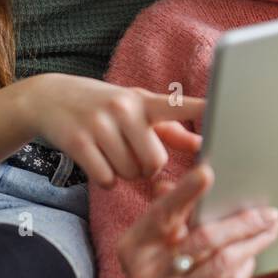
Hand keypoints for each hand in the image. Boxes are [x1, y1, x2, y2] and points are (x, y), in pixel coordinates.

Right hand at [23, 74, 204, 187]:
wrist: (50, 97)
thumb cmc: (104, 105)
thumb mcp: (137, 109)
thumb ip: (171, 130)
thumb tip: (203, 146)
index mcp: (144, 101)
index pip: (178, 106)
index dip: (203, 111)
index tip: (228, 111)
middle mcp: (125, 109)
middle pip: (155, 162)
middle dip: (147, 168)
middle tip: (133, 155)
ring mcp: (100, 124)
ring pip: (130, 173)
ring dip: (124, 174)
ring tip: (113, 154)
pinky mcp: (78, 142)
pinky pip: (106, 179)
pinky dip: (105, 180)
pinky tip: (97, 162)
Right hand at [118, 163, 277, 277]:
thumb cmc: (156, 265)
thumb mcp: (150, 238)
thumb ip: (168, 206)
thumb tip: (195, 173)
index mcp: (135, 246)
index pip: (162, 214)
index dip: (185, 192)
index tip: (207, 172)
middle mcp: (150, 274)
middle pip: (204, 239)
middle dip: (242, 223)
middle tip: (268, 212)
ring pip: (224, 263)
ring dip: (253, 243)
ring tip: (271, 228)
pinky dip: (246, 266)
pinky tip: (252, 254)